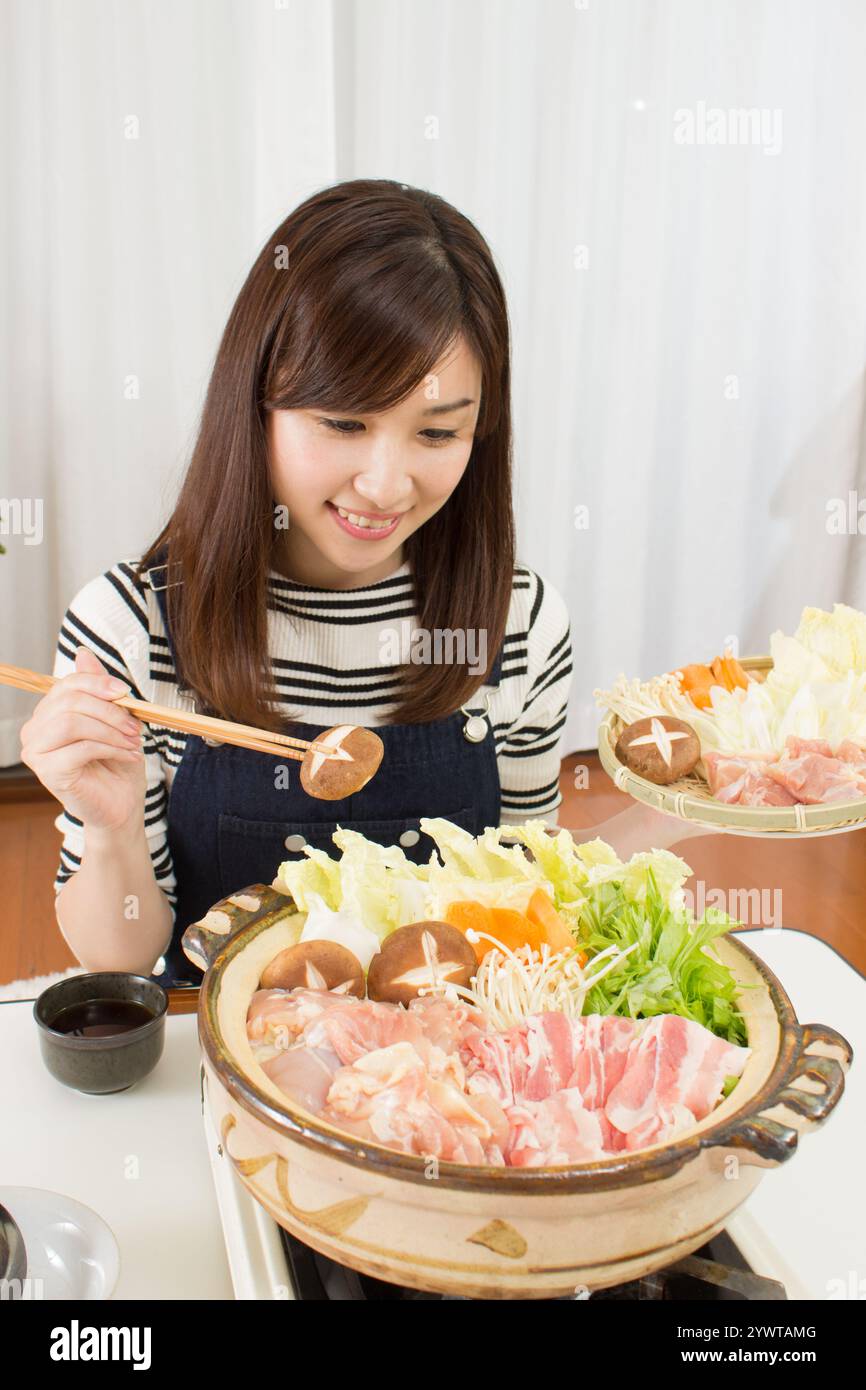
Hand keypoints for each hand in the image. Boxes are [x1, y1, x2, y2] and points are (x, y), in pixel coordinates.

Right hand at [20, 646, 146, 834]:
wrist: (121, 805)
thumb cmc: (116, 763)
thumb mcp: (113, 720)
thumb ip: (98, 689)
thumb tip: (83, 653)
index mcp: (48, 713)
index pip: (67, 685)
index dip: (99, 684)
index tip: (127, 693)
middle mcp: (35, 730)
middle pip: (70, 701)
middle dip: (110, 711)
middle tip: (135, 726)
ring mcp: (37, 752)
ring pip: (73, 723)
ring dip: (111, 730)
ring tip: (133, 742)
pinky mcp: (48, 772)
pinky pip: (81, 748)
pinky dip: (112, 749)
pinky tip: (129, 756)